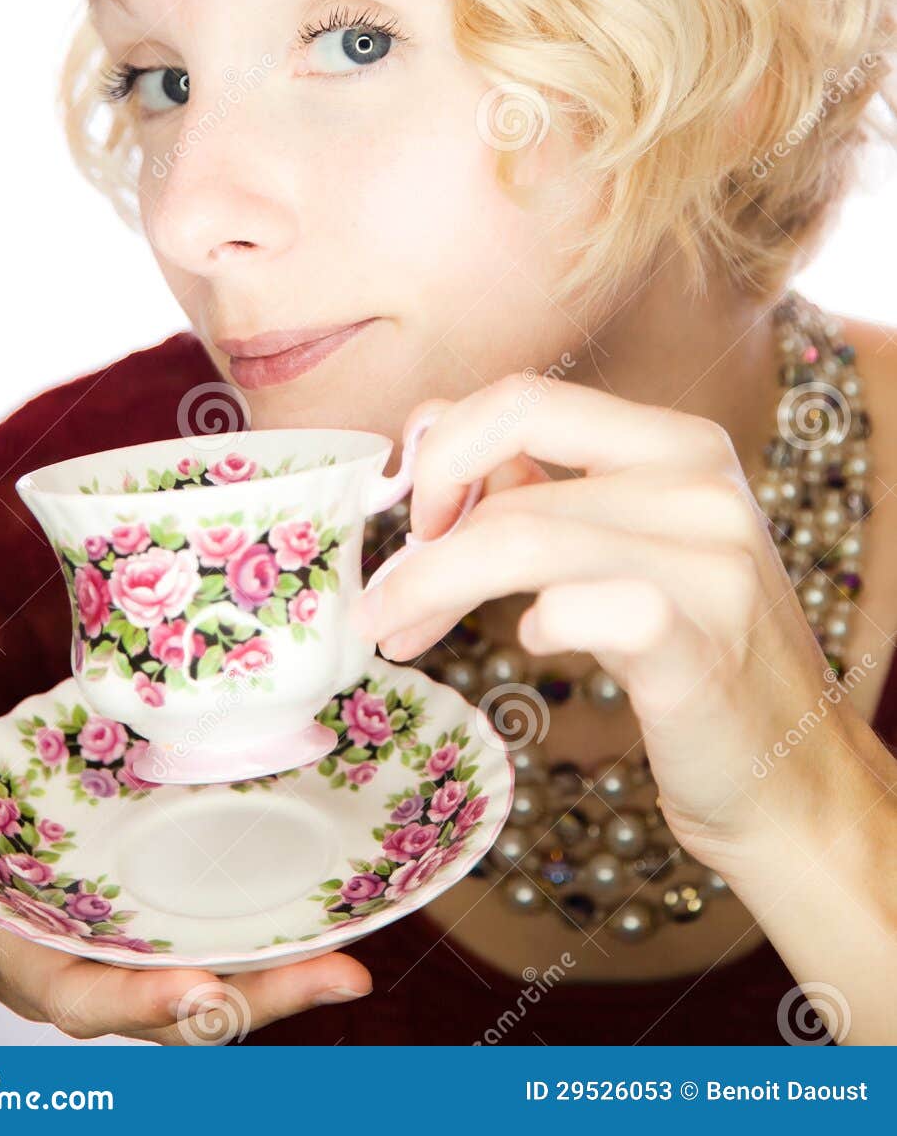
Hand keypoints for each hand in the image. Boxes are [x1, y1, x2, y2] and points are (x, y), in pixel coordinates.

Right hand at [0, 716, 370, 1042]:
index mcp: (26, 954)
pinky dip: (269, 923)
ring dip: (281, 972)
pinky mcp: (153, 905)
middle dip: (254, 999)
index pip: (89, 996)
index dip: (146, 1001)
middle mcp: (90, 960)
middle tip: (338, 975)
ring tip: (356, 957)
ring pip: (210, 971)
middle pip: (177, 1002)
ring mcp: (127, 939)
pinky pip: (213, 925)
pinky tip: (333, 900)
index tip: (200, 992)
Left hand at [352, 371, 876, 877]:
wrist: (793, 777)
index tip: (415, 514)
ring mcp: (709, 563)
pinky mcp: (701, 647)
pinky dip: (536, 623)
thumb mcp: (631, 547)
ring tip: (401, 636)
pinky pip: (583, 608)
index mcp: (680, 444)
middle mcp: (702, 485)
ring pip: (521, 542)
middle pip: (508, 485)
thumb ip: (546, 489)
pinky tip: (534, 644)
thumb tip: (435, 437)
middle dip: (419, 545)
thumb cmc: (693, 658)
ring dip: (434, 590)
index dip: (445, 449)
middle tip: (383, 603)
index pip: (526, 400)